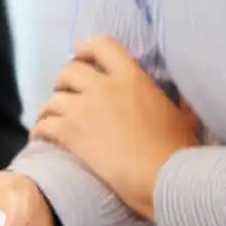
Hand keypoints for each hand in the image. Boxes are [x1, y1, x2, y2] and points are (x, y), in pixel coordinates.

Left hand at [32, 36, 199, 219]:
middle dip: (64, 82)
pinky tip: (41, 138)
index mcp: (133, 78)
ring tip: (49, 119)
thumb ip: (179, 103)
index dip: (86, 49)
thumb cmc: (180, 153)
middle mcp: (105, 87)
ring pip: (53, 99)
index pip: (102, 46)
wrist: (165, 180)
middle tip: (65, 94)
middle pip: (70, 71)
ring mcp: (85, 109)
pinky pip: (45, 125)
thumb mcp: (185, 119)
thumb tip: (184, 100)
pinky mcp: (72, 134)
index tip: (80, 56)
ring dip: (49, 109)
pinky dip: (40, 131)